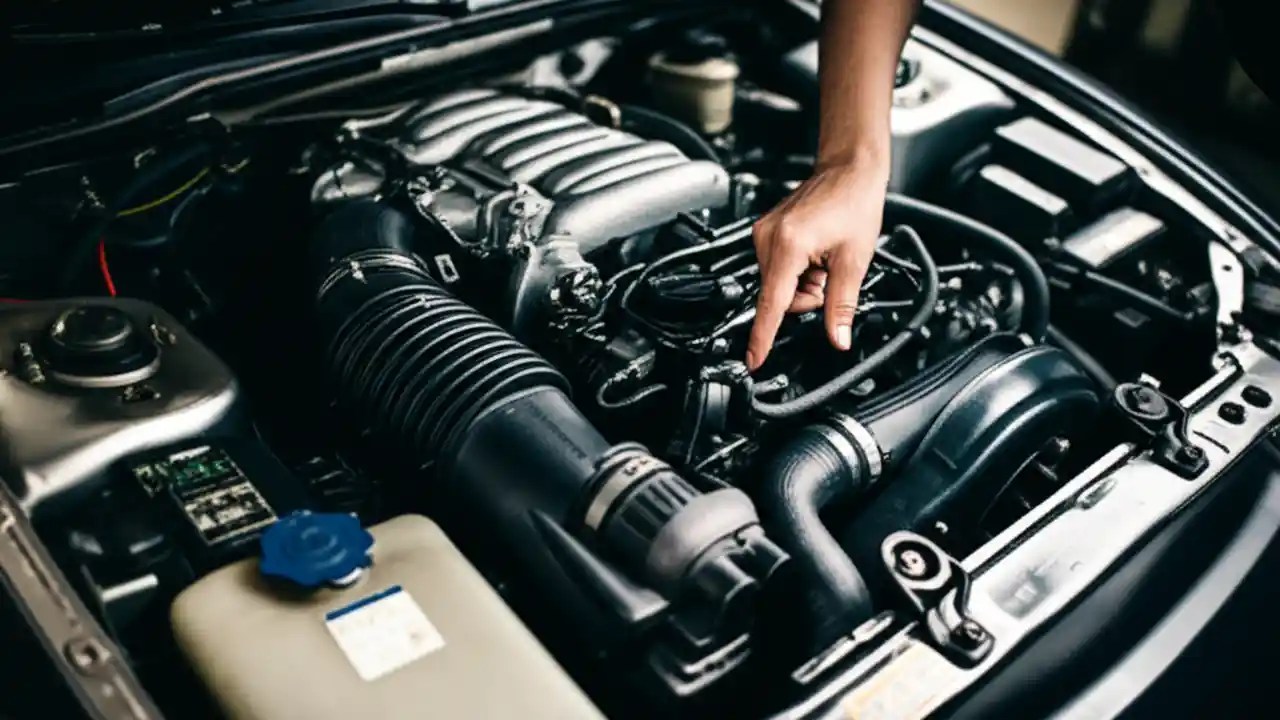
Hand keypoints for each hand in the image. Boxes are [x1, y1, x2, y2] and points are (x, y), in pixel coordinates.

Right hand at [746, 160, 888, 370]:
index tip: (753, 360)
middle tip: (829, 276)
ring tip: (823, 260)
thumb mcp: (855, 261)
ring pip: (778, 284)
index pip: (772, 304)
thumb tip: (838, 337)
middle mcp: (768, 238)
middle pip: (778, 296)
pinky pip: (776, 268)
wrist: (849, 171)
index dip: (763, 337)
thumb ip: (842, 305)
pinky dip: (797, 270)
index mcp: (788, 246)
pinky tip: (814, 253)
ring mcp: (764, 233)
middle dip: (805, 296)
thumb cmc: (854, 204)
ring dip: (802, 283)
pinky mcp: (766, 231)